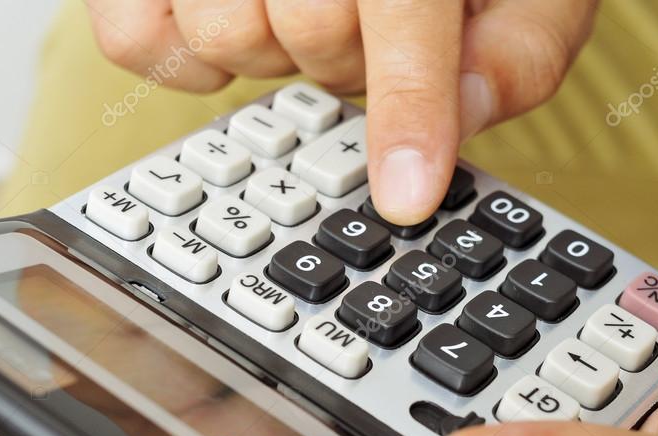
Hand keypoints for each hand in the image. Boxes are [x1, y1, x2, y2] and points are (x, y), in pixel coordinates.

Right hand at [86, 0, 599, 223]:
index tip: (405, 195)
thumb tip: (467, 114)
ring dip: (271, 49)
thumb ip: (519, 46)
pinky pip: (137, 38)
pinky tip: (236, 21)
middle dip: (347, 58)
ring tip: (293, 5)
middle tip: (362, 23)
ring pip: (224, 35)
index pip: (401, 4)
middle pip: (311, 33)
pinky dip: (185, 57)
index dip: (409, 106)